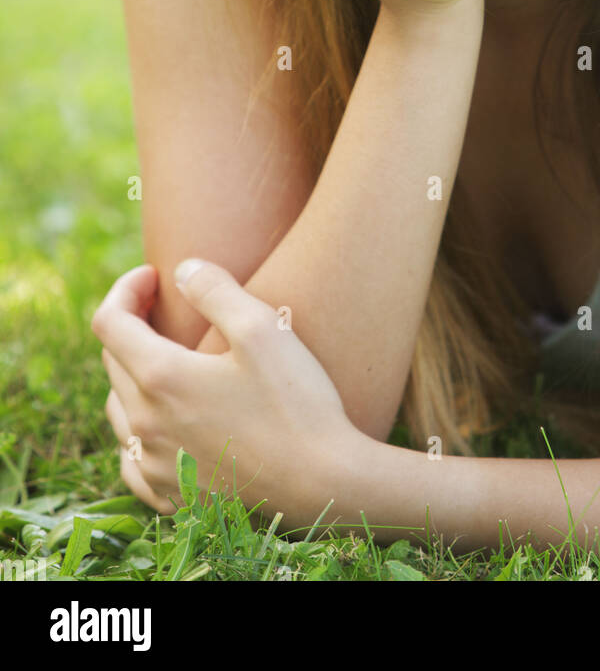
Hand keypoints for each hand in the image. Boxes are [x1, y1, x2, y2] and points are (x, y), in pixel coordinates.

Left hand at [91, 260, 360, 528]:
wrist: (323, 483)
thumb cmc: (296, 402)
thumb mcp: (262, 328)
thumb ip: (215, 290)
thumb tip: (182, 271)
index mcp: (160, 378)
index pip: (109, 322)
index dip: (125, 289)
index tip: (155, 277)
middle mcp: (145, 424)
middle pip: (112, 362)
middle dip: (131, 325)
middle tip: (165, 307)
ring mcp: (156, 465)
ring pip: (119, 409)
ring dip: (133, 376)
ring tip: (169, 359)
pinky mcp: (173, 495)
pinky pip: (132, 459)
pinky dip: (139, 431)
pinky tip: (164, 424)